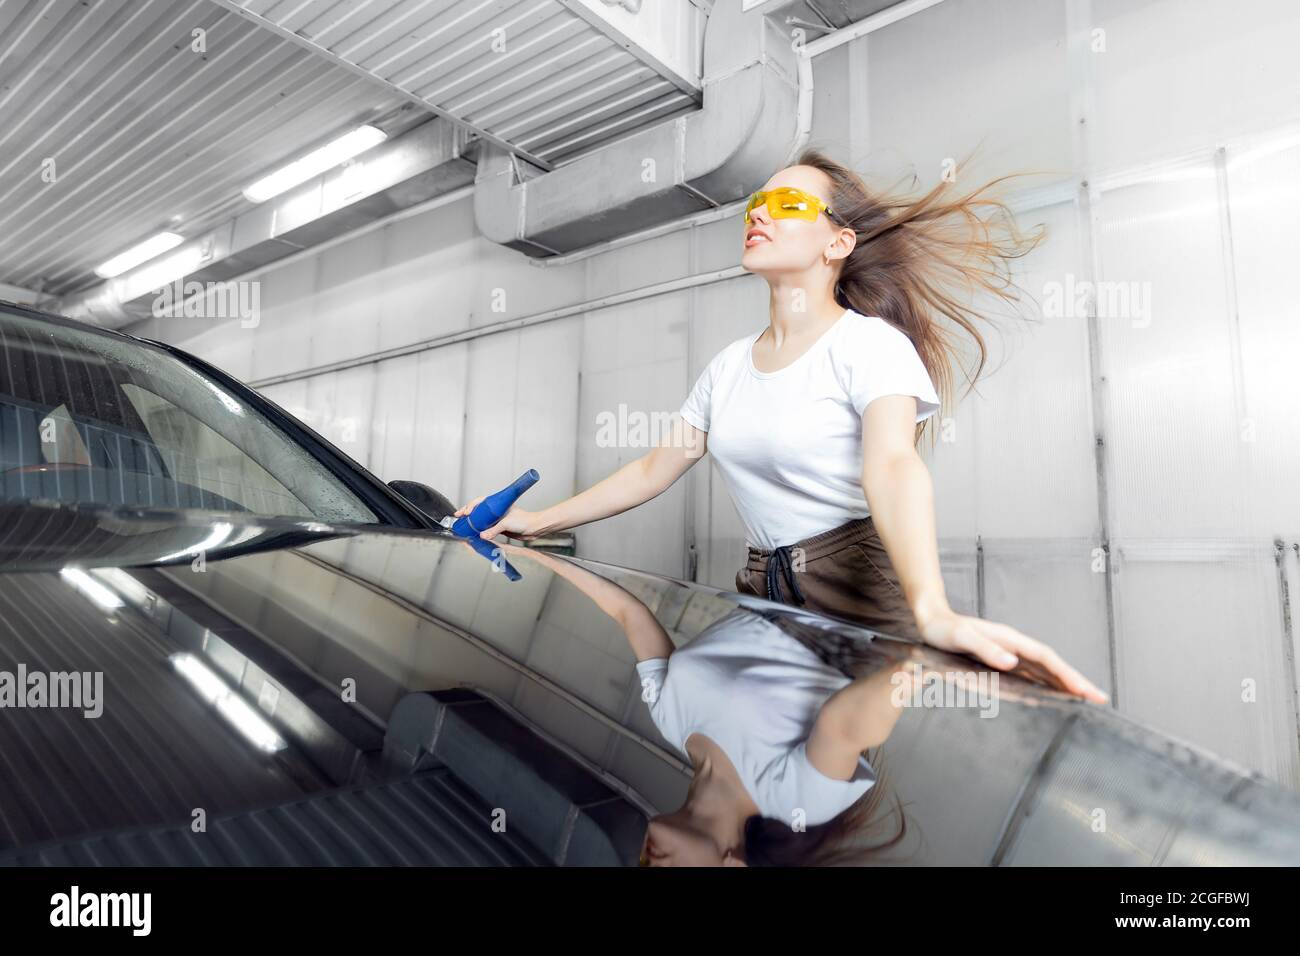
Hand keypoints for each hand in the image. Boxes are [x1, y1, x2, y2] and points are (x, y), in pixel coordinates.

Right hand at [452, 495, 539, 540]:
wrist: (533, 528)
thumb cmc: (524, 520)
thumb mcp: (506, 523)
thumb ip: (494, 530)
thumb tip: (482, 535)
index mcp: (498, 504)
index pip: (480, 502)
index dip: (471, 506)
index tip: (465, 512)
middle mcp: (496, 511)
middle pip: (478, 510)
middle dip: (468, 512)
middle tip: (459, 516)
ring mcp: (497, 519)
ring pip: (481, 519)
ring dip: (472, 521)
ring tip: (462, 524)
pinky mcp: (499, 527)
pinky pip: (485, 528)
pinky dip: (478, 529)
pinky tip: (473, 532)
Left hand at [914, 604, 1108, 704]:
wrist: (931, 619)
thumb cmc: (943, 629)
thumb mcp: (961, 637)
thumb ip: (986, 649)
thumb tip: (1013, 662)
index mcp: (1010, 639)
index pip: (1046, 658)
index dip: (1067, 675)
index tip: (1085, 690)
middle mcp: (1014, 645)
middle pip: (1052, 665)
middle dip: (1076, 681)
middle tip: (1100, 699)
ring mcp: (1009, 652)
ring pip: (1044, 670)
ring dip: (1065, 684)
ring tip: (1086, 700)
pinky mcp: (1001, 660)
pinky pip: (1030, 674)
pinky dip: (1046, 684)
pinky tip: (1053, 694)